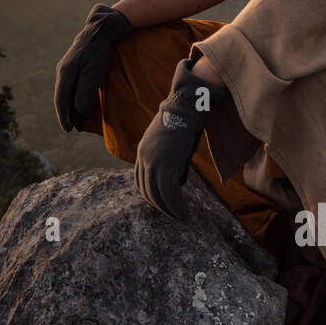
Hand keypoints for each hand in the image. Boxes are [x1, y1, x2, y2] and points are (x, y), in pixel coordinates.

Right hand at [53, 4, 134, 131]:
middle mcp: (63, 71)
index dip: (64, 116)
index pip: (61, 100)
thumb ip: (85, 91)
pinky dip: (75, 97)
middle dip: (69, 114)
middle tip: (75, 129)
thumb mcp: (94, 72)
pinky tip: (82, 103)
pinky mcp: (75, 65)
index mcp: (65, 74)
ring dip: (72, 107)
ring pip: (67, 92)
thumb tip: (78, 111)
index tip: (68, 130)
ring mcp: (68, 67)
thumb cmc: (98, 52)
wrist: (101, 30)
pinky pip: (72, 86)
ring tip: (80, 121)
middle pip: (63, 98)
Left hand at [134, 56, 228, 220]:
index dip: (149, 195)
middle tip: (174, 215)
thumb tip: (178, 181)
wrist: (187, 106)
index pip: (139, 181)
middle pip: (146, 191)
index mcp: (142, 151)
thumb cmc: (184, 122)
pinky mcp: (166, 164)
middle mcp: (143, 158)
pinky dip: (176, 206)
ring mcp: (153, 162)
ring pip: (157, 195)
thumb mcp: (172, 144)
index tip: (162, 203)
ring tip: (182, 217)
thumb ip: (171, 162)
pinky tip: (185, 213)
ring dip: (169, 210)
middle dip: (160, 206)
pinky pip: (169, 193)